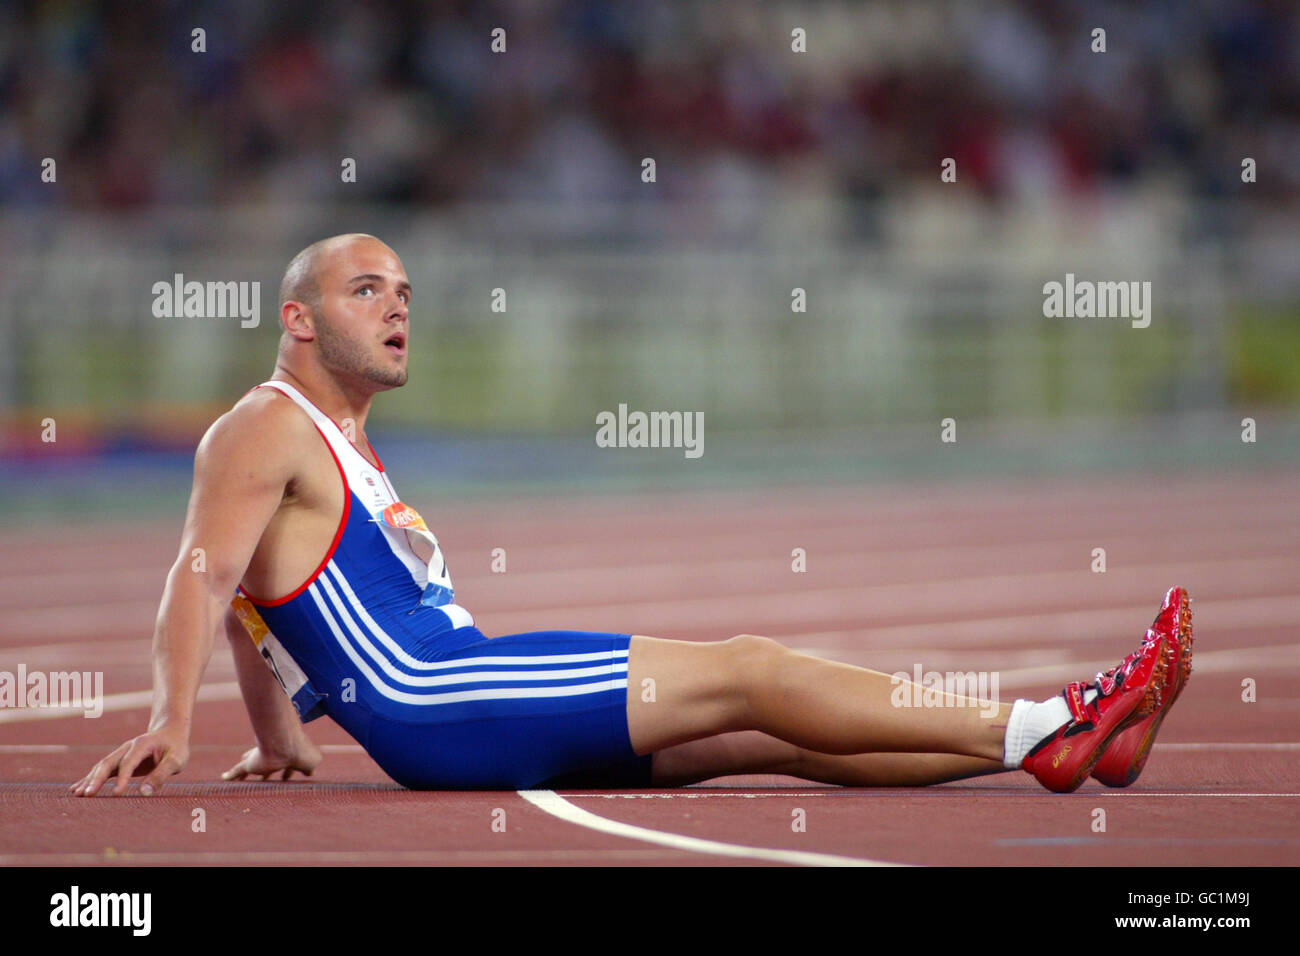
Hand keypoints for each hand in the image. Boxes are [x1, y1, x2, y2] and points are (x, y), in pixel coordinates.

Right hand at [71, 725, 190, 796]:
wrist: (170, 733)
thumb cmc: (175, 747)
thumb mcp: (176, 760)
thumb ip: (162, 774)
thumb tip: (145, 793)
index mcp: (142, 745)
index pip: (129, 763)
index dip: (123, 778)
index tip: (117, 794)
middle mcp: (127, 748)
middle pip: (108, 763)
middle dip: (97, 779)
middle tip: (87, 794)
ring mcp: (121, 754)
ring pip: (101, 767)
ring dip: (90, 780)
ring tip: (78, 794)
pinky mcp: (119, 762)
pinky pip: (102, 771)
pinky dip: (90, 780)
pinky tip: (76, 789)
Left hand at [221, 737, 321, 781]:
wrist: (286, 745)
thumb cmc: (301, 752)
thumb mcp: (312, 762)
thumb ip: (309, 767)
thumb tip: (311, 772)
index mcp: (290, 756)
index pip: (288, 766)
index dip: (288, 773)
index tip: (286, 778)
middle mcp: (275, 755)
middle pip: (268, 763)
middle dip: (266, 770)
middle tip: (263, 778)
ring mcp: (262, 759)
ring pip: (251, 765)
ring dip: (247, 773)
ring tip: (240, 779)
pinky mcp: (250, 763)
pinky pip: (238, 770)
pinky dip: (231, 774)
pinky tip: (224, 778)